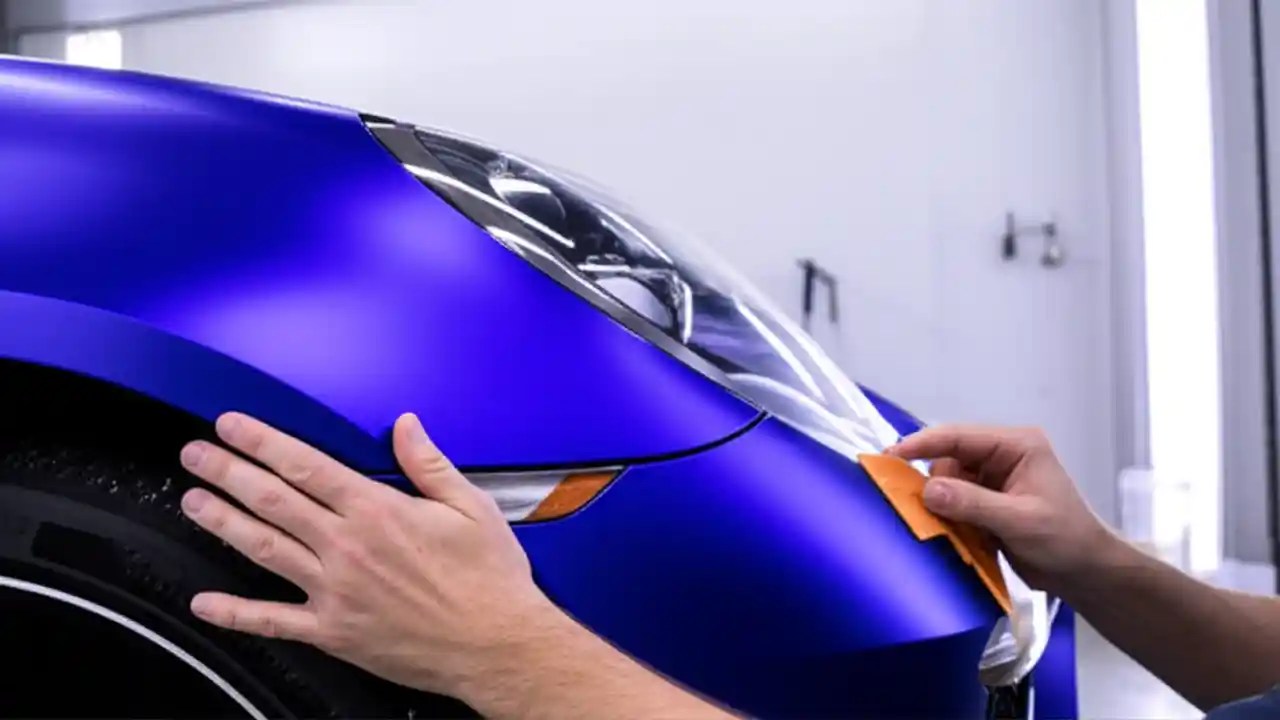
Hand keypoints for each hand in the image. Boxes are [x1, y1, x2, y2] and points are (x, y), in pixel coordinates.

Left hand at [177, 411, 560, 698]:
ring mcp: (335, 591)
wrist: (496, 645)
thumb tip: (406, 425)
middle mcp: (348, 548)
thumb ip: (429, 463)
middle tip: (196, 454)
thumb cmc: (488, 580)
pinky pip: (274, 621)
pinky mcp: (334, 631)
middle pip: (272, 501)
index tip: (233, 427)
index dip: (261, 442)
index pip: (305, 466)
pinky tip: (206, 603)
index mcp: (378, 511)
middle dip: (227, 472)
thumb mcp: (471, 506)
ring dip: (222, 522)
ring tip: (194, 501)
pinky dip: (235, 613)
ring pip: (264, 549)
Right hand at [888, 425, 1116, 595]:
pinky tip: (949, 532)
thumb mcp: (1020, 521)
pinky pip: (954, 502)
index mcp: (1016, 446)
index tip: (889, 457)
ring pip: (948, 482)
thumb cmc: (1066, 540)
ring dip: (939, 503)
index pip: (959, 436)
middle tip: (907, 502)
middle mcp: (1002, 456)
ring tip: (937, 526)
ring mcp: (994, 480)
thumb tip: (928, 490)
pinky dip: (947, 517)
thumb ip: (973, 503)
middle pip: (949, 458)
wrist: (1087, 573)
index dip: (922, 444)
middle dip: (930, 481)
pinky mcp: (988, 503)